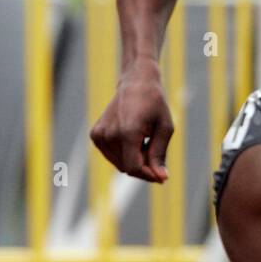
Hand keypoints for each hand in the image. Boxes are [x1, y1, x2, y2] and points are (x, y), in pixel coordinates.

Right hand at [90, 60, 172, 183]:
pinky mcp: (95, 135)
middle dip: (143, 167)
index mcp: (127, 132)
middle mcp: (109, 134)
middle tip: (154, 149)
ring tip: (144, 140)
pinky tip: (133, 138)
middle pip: (127, 168)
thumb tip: (160, 178)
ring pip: (120, 165)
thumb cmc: (155, 104)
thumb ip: (159, 154)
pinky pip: (113, 157)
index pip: (134, 168)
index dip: (148, 175)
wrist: (136, 83)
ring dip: (134, 160)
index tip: (161, 175)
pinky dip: (124, 154)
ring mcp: (99, 135)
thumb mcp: (165, 128)